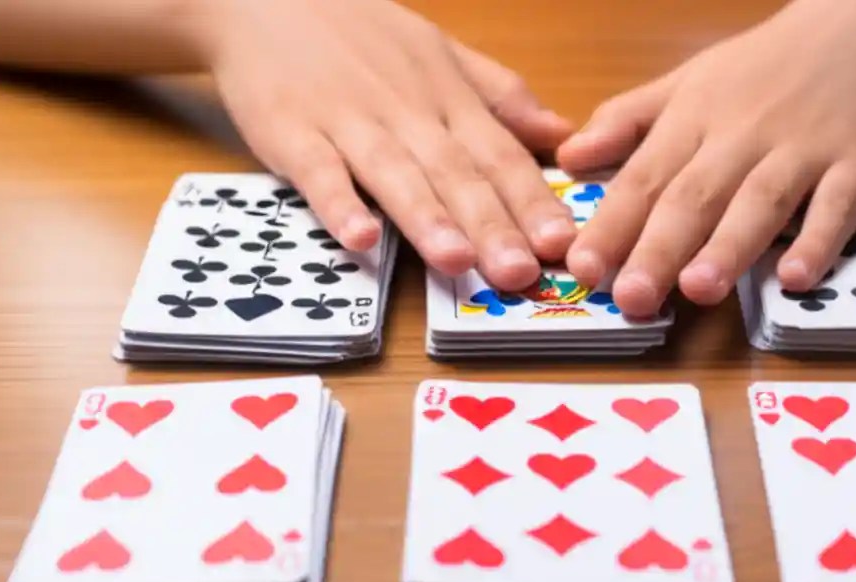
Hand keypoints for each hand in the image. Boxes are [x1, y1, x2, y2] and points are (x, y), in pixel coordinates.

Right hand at [200, 0, 576, 289]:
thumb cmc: (360, 33)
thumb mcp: (441, 52)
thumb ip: (501, 97)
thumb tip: (562, 134)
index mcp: (448, 98)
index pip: (501, 155)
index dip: (533, 201)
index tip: (563, 244)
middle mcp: (407, 112)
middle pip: (456, 174)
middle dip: (493, 225)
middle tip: (521, 273)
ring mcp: (349, 122)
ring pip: (396, 174)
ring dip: (428, 220)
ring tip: (459, 262)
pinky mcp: (293, 131)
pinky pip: (319, 172)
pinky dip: (339, 204)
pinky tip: (361, 239)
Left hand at [557, 0, 855, 314]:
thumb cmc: (767, 67)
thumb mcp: (689, 81)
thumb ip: (628, 121)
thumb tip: (568, 159)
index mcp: (695, 116)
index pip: (645, 176)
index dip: (613, 224)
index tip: (582, 269)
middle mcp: (744, 134)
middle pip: (696, 195)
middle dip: (660, 248)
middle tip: (631, 298)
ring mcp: (805, 149)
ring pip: (761, 200)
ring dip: (729, 246)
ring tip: (698, 290)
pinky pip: (839, 205)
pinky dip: (818, 240)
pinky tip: (795, 279)